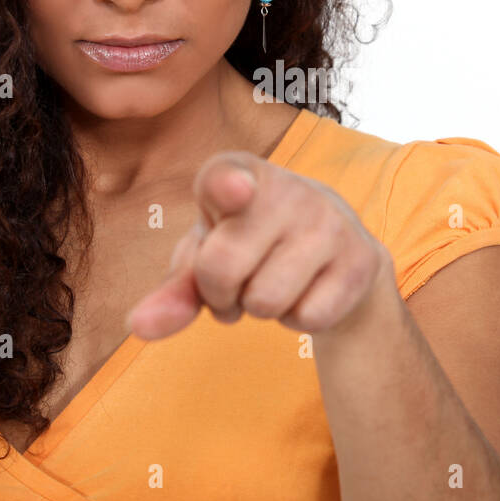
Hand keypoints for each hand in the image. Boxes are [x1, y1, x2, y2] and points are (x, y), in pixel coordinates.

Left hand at [125, 150, 394, 339]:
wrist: (336, 253)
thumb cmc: (252, 246)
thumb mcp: (207, 258)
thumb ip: (173, 289)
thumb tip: (138, 327)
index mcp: (239, 173)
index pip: (225, 178)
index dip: (226, 188)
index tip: (237, 192)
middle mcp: (288, 188)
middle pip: (221, 268)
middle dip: (219, 292)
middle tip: (238, 279)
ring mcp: (329, 222)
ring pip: (264, 301)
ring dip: (259, 308)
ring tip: (273, 280)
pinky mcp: (361, 260)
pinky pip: (305, 318)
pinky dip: (297, 319)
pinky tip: (307, 290)